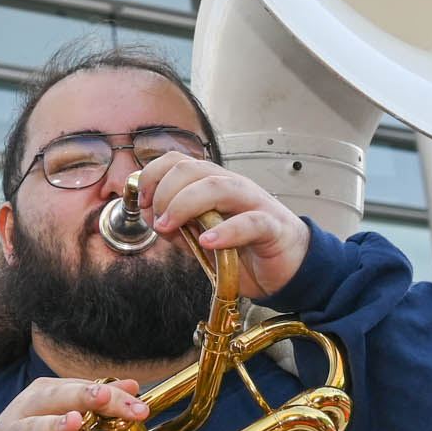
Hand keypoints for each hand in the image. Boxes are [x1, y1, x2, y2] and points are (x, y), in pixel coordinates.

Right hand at [0, 377, 148, 430]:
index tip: (140, 405)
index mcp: (43, 399)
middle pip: (54, 400)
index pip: (81, 390)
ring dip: (50, 426)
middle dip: (81, 397)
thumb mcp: (65, 423)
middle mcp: (24, 413)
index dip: (112, 397)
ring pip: (28, 430)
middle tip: (107, 396)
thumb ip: (95, 406)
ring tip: (73, 424)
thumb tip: (131, 385)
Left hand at [136, 150, 310, 298]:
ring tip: (169, 227)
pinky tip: (207, 242)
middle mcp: (232, 186)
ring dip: (184, 205)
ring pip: (217, 187)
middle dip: (164, 192)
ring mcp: (254, 203)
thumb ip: (180, 229)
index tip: (142, 203)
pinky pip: (250, 221)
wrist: (289, 268)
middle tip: (157, 222)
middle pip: (192, 170)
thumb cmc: (246, 249)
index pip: (178, 162)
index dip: (152, 176)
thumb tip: (154, 221)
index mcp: (213, 184)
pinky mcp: (272, 227)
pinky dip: (225, 231)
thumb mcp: (202, 239)